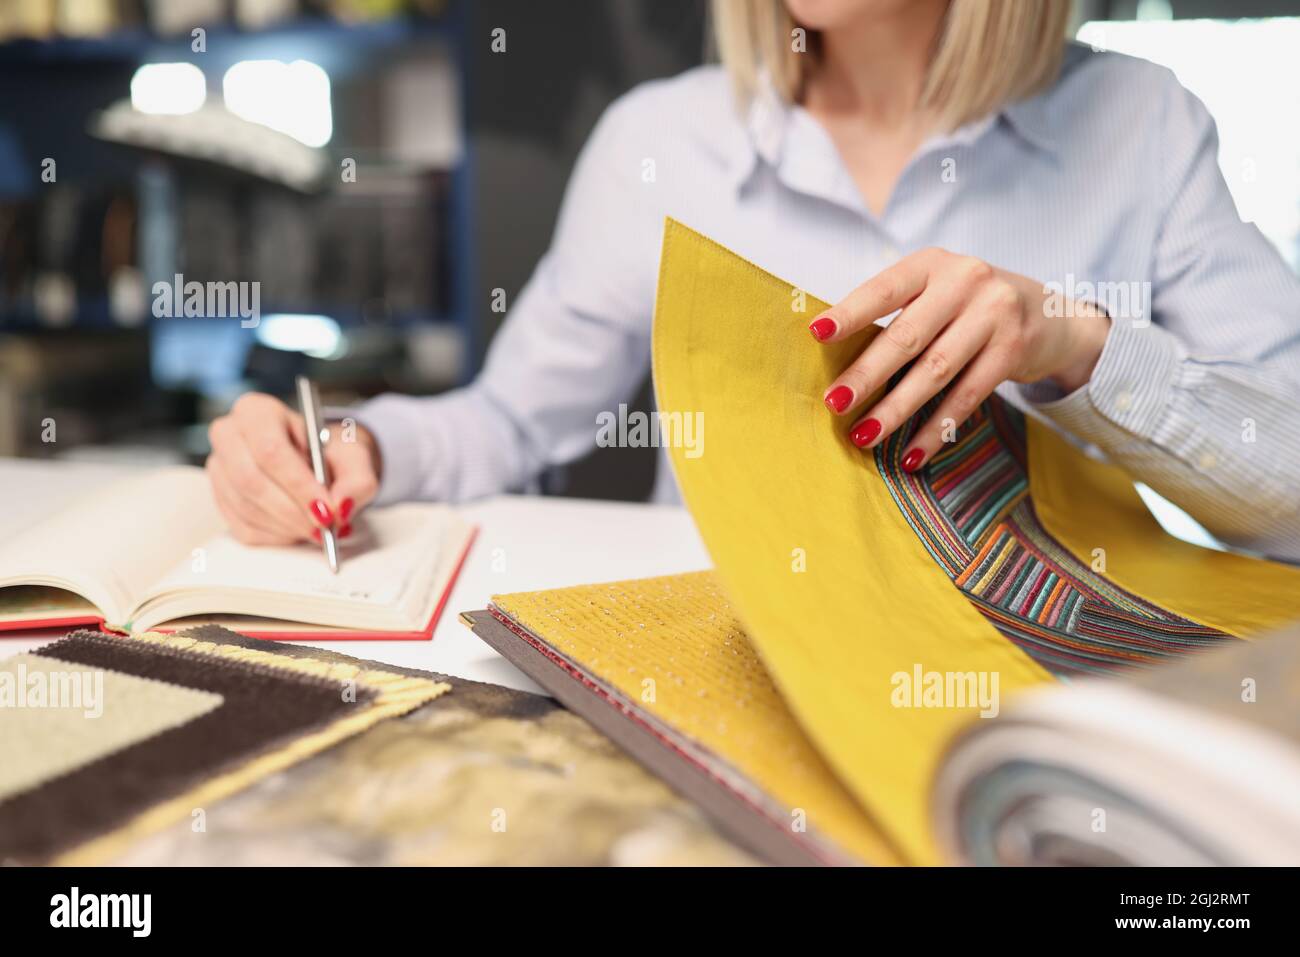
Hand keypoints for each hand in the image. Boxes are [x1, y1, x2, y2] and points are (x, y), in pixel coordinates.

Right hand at [206, 393, 381, 545]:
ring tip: (317, 529)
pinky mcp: (219, 499)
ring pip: (246, 507)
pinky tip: (297, 529)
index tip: (325, 511)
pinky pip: (242, 527)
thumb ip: (357, 479)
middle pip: (251, 480)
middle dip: (292, 511)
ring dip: (287, 527)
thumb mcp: (353, 457)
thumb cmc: (329, 454)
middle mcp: (228, 435)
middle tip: (323, 528)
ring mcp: (218, 469)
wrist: (316, 463)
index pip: (270, 450)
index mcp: (256, 411)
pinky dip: (276, 536)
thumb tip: (342, 507)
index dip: (298, 485)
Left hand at [810, 247, 1109, 470]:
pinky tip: (912, 454)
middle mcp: (965, 281)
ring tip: (864, 435)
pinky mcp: (1013, 350)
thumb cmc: (968, 305)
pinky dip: (937, 430)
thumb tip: (834, 357)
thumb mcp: (937, 289)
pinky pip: (967, 397)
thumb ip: (898, 312)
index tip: (816, 334)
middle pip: (908, 336)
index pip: (884, 289)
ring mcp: (994, 315)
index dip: (850, 312)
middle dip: (867, 373)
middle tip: (834, 402)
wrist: (1051, 314)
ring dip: (896, 409)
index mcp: (932, 263)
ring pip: (936, 371)